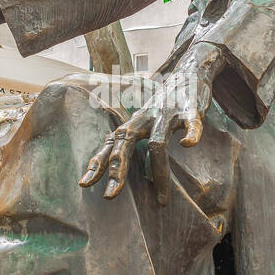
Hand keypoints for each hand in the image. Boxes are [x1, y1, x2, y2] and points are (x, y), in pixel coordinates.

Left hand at [79, 43, 222, 204]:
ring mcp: (166, 113)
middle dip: (117, 170)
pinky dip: (190, 133)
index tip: (83, 184)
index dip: (96, 164)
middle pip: (125, 142)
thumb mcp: (140, 123)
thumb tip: (106, 166)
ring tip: (161, 199)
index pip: (110, 145)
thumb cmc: (161, 107)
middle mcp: (144, 118)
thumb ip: (125, 142)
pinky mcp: (189, 109)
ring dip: (159, 172)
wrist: (188, 75)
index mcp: (132, 124)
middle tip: (111, 195)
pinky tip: (188, 144)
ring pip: (157, 143)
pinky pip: (190, 122)